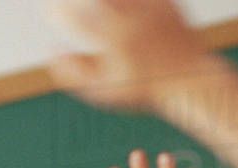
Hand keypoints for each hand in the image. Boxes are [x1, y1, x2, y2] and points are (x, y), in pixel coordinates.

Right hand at [48, 0, 209, 110]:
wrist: (187, 80)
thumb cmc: (142, 89)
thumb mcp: (103, 90)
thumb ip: (75, 73)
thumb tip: (51, 53)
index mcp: (114, 42)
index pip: (79, 19)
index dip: (60, 13)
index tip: (50, 12)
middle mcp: (132, 21)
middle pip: (98, 1)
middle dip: (76, 1)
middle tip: (66, 3)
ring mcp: (150, 9)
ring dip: (100, 1)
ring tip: (91, 4)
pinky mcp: (165, 2)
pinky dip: (124, 1)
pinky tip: (114, 4)